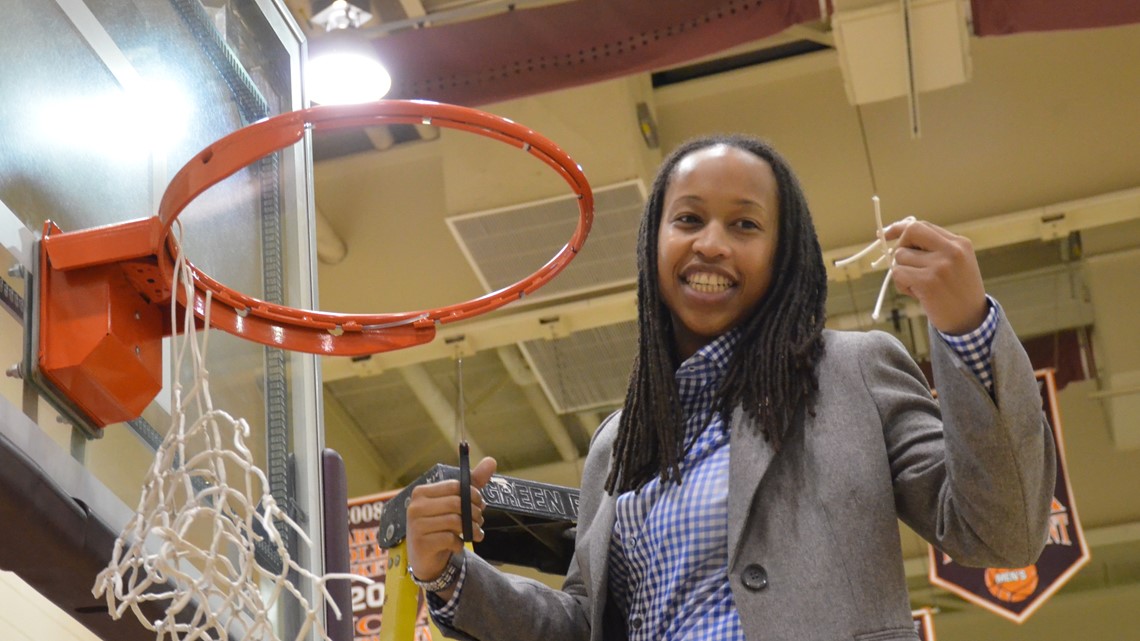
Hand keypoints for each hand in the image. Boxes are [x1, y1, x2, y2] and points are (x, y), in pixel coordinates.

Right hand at [405, 456, 496, 592]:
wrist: (425, 557)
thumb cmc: (441, 525)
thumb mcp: (457, 502)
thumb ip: (473, 482)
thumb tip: (491, 461)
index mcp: (422, 492)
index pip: (454, 486)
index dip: (473, 494)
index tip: (480, 504)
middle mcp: (415, 506)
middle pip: (456, 503)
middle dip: (475, 513)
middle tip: (479, 521)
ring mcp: (416, 525)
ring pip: (455, 521)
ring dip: (472, 529)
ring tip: (475, 533)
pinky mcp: (421, 544)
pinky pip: (450, 539)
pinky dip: (459, 543)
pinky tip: (457, 544)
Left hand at [882, 220, 987, 334]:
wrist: (970, 321)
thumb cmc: (957, 293)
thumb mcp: (955, 264)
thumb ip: (933, 249)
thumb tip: (898, 236)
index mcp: (960, 243)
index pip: (922, 225)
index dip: (900, 228)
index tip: (884, 234)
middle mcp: (952, 250)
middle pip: (910, 232)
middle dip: (900, 246)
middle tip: (904, 265)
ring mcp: (940, 265)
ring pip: (901, 256)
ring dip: (902, 272)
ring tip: (918, 286)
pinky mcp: (928, 282)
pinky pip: (898, 273)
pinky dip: (901, 284)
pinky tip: (916, 294)